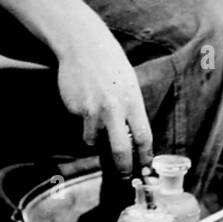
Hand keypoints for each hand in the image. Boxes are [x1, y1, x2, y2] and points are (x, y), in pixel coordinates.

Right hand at [56, 16, 152, 175]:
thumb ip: (131, 109)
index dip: (145, 156)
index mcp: (132, 102)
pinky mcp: (76, 109)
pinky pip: (80, 122)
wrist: (83, 46)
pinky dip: (81, 117)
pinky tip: (83, 97)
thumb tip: (132, 137)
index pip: (143, 136)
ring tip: (94, 114)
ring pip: (93, 139)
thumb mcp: (129, 84)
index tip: (146, 168)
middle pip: (121, 149)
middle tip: (124, 176)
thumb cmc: (110, 64)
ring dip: (94, 136)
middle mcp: (114, 109)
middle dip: (123, 167)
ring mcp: (92, 111)